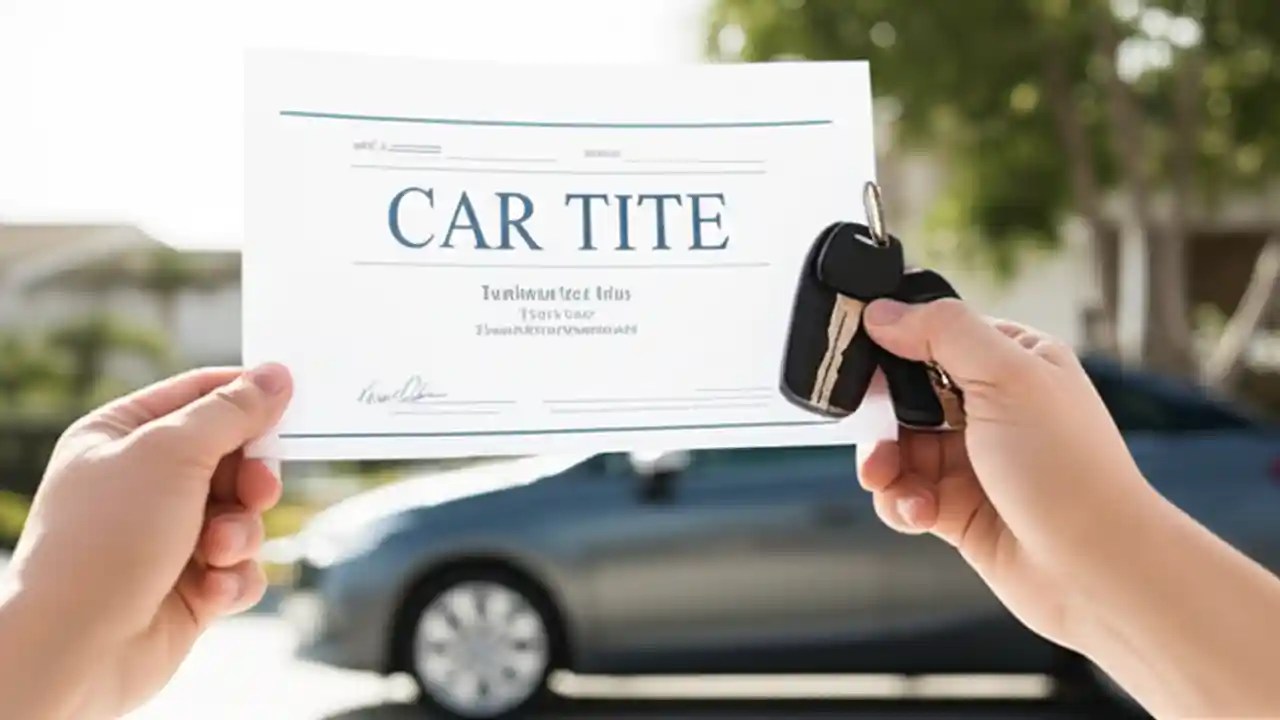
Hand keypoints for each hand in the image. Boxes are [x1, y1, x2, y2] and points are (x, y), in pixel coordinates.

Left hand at [2, 364, 292, 718]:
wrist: (75, 649)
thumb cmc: (108, 539)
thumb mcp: (172, 453)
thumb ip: (231, 411)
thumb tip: (276, 373)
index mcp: (122, 437)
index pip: (198, 395)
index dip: (245, 396)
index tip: (291, 400)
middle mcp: (142, 483)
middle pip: (233, 457)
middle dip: (250, 480)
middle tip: (257, 491)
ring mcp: (166, 537)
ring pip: (243, 516)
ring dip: (240, 534)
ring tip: (215, 554)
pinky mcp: (188, 586)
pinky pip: (240, 568)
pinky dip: (233, 578)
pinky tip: (209, 592)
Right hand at [855, 298, 1155, 649]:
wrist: (1096, 571)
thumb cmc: (1067, 469)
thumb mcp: (1006, 377)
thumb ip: (942, 332)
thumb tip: (882, 311)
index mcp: (1014, 360)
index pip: (937, 333)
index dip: (894, 345)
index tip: (859, 359)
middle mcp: (994, 406)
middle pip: (905, 394)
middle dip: (879, 416)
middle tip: (871, 433)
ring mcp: (975, 460)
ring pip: (898, 448)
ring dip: (884, 466)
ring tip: (890, 484)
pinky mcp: (959, 508)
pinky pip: (906, 494)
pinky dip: (900, 503)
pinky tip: (919, 515)